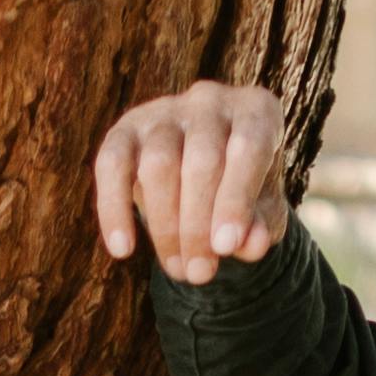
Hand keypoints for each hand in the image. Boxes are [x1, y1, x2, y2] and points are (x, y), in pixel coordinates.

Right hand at [91, 82, 295, 284]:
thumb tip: (248, 246)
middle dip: (198, 226)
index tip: (225, 249)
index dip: (236, 200)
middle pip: (201, 161)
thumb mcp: (263, 211)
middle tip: (200, 275)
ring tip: (177, 269)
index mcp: (256, 111)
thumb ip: (261, 225)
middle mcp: (211, 100)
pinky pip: (112, 164)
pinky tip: (122, 250)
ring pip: (158, 164)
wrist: (206, 171)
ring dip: (165, 226)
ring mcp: (165, 109)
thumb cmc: (244, 191)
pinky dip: (114, 208)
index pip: (248, 148)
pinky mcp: (126, 128)